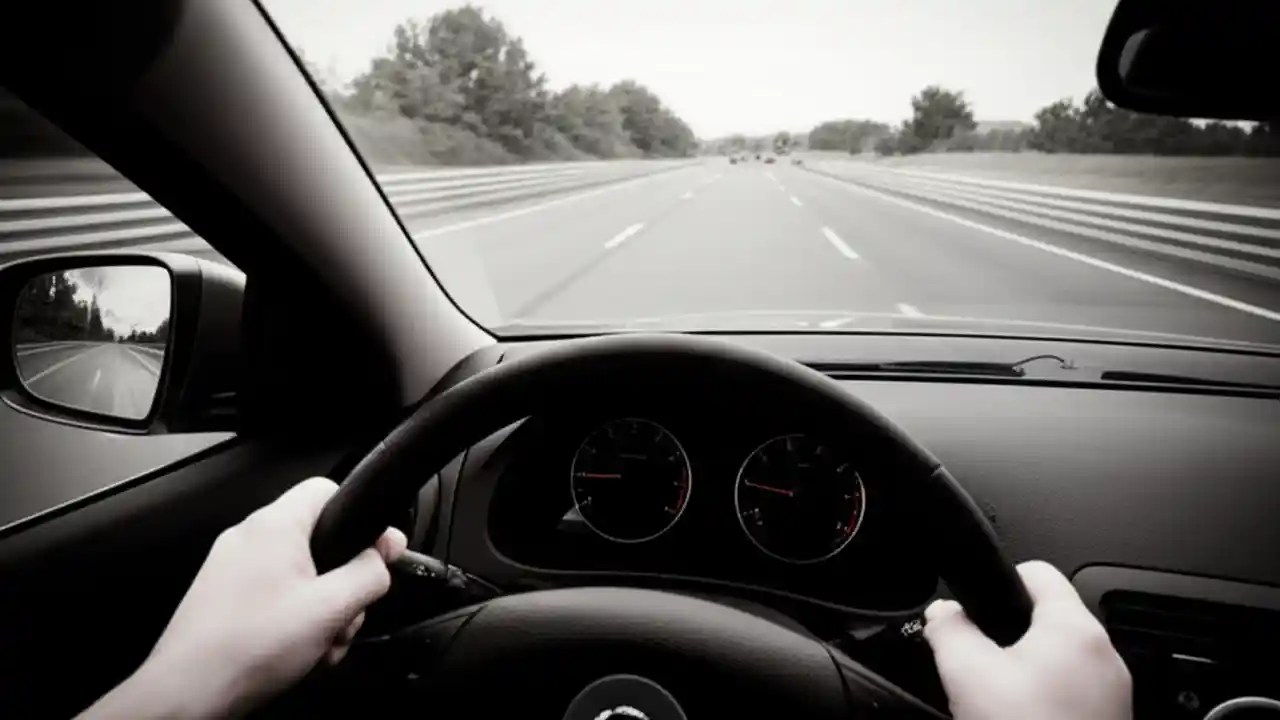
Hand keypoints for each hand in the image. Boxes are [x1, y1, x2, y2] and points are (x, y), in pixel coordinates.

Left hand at [82, 477, 406, 718]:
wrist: (188, 694)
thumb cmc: (249, 647)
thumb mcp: (332, 608)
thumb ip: (369, 574)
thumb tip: (384, 555)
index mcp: (274, 526)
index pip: (327, 490)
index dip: (361, 519)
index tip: (379, 552)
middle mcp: (249, 538)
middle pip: (319, 542)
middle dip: (342, 583)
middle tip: (346, 617)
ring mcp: (231, 568)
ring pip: (300, 575)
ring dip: (322, 609)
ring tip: (320, 644)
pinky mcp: (223, 597)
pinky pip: (275, 595)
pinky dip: (294, 619)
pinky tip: (298, 651)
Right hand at [924, 561, 1131, 719]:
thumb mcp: (966, 673)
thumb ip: (948, 629)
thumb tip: (942, 613)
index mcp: (1074, 627)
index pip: (1037, 572)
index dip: (999, 582)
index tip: (977, 605)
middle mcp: (1104, 653)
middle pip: (1046, 618)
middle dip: (1008, 635)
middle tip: (980, 665)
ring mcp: (1114, 690)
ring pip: (1058, 658)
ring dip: (1026, 670)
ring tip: (999, 700)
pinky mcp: (1111, 719)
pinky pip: (1072, 691)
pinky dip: (1046, 698)